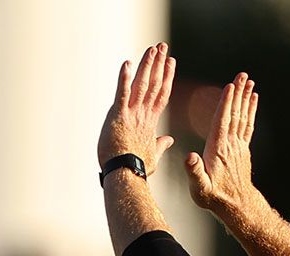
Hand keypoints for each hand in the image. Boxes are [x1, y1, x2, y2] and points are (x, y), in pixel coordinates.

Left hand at [97, 43, 176, 172]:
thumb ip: (161, 145)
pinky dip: (123, 79)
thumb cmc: (137, 169)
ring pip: (141, 85)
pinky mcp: (118, 116)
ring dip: (147, 65)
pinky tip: (126, 64)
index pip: (161, 94)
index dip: (167, 77)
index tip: (171, 62)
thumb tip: (169, 140)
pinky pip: (121, 93)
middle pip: (154, 84)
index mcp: (150, 122)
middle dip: (159, 64)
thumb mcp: (153, 155)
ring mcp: (132, 114)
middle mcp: (143, 115)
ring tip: (152, 49)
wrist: (126, 175)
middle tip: (163, 46)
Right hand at [185, 73, 258, 214]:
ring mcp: (239, 146)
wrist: (236, 206)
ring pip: (243, 117)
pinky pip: (247, 125)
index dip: (226, 104)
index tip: (230, 86)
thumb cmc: (214, 197)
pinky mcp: (242, 149)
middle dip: (238, 93)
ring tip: (249, 81)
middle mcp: (231, 145)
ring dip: (246, 98)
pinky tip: (253, 100)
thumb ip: (194, 172)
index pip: (222, 122)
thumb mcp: (199, 188)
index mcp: (218, 150)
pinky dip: (250, 111)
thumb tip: (188, 157)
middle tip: (243, 75)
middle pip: (235, 114)